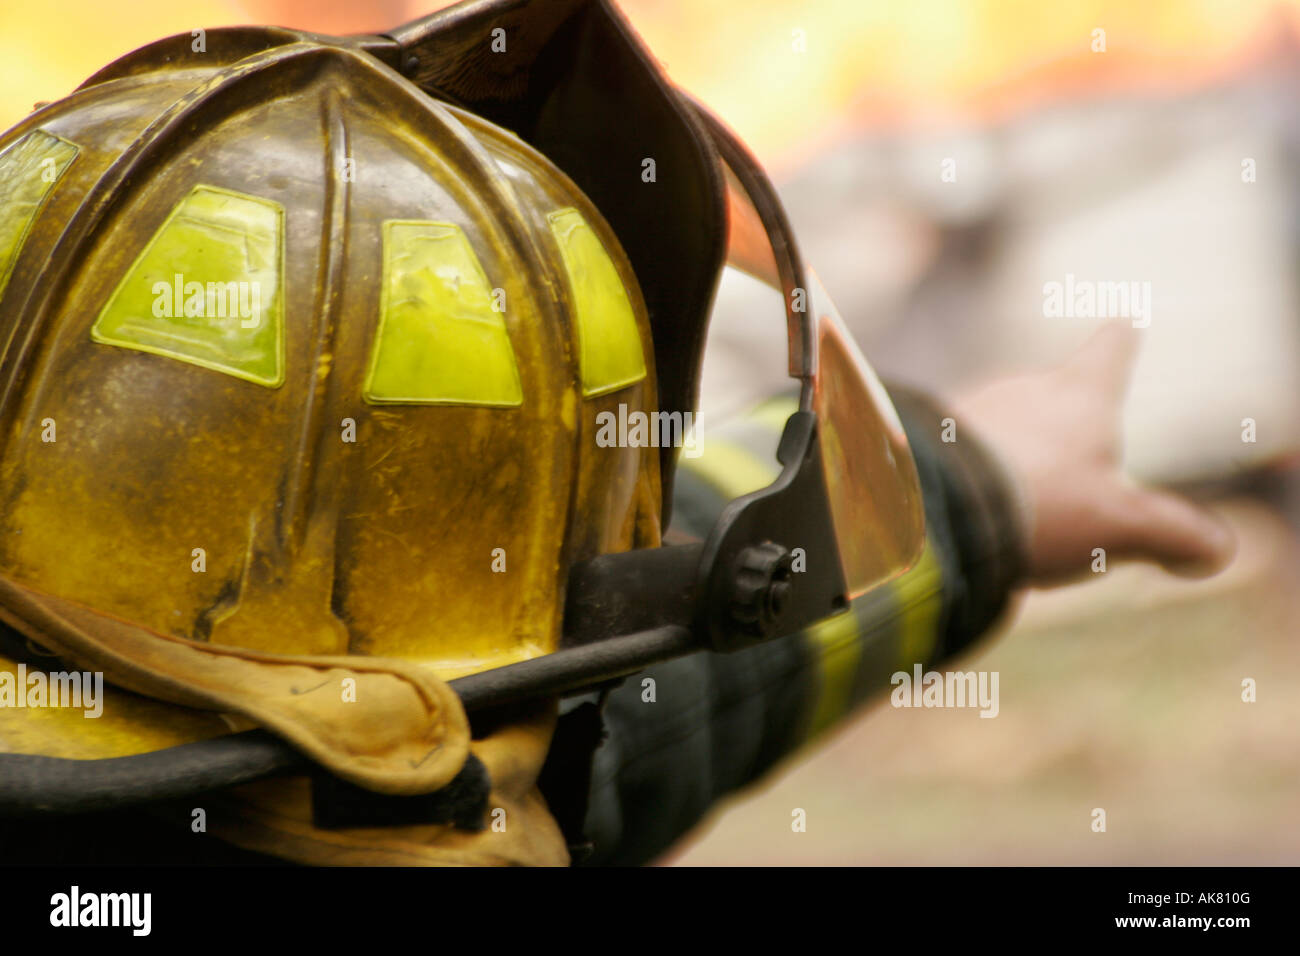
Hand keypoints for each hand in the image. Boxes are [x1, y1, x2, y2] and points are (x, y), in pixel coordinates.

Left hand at [952, 323, 1235, 586]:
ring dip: (1011, 458)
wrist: (928, 506)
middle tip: (1072, 466)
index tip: (1121, 325)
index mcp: (1080, 395)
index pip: (1109, 354)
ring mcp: (968, 408)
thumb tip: (1216, 549)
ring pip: (1000, 426)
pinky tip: (965, 513)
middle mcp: (1021, 389)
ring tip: (1016, 507)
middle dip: (1062, 422)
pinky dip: (969, 476)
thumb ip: (1173, 533)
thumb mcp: (1121, 527)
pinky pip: (956, 452)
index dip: (1118, 344)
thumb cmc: (1037, 503)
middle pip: (1052, 394)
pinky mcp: (923, 436)